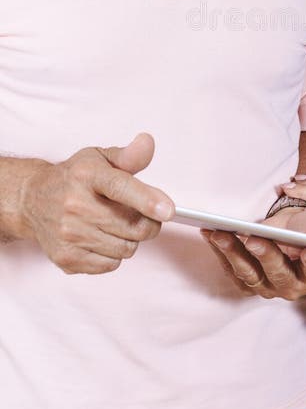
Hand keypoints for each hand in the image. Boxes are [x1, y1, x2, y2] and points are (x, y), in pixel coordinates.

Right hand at [20, 133, 173, 274]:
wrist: (33, 201)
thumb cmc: (74, 177)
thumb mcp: (100, 158)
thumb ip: (129, 155)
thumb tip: (147, 143)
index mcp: (87, 175)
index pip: (121, 187)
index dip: (147, 200)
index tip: (169, 210)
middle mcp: (75, 204)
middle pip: (132, 225)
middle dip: (149, 223)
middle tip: (145, 215)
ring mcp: (68, 234)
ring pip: (125, 248)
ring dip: (130, 239)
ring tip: (117, 225)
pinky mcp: (66, 257)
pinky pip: (110, 265)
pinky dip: (114, 255)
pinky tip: (102, 238)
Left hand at [205, 203, 305, 300]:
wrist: (297, 231)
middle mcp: (293, 288)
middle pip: (278, 273)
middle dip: (265, 254)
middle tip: (255, 237)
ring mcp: (269, 288)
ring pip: (250, 274)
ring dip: (234, 252)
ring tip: (221, 232)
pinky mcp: (248, 283)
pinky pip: (233, 270)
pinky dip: (221, 252)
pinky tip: (211, 234)